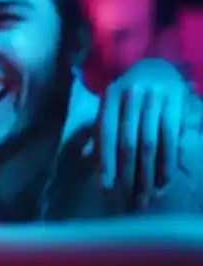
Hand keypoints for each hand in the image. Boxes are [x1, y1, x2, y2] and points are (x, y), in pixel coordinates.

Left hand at [98, 58, 197, 206]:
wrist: (160, 66)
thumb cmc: (129, 94)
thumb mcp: (111, 106)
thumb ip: (100, 131)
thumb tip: (87, 159)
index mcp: (110, 97)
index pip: (106, 134)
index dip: (106, 161)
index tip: (107, 187)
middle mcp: (131, 95)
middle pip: (129, 142)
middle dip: (129, 173)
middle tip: (132, 199)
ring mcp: (155, 98)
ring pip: (150, 143)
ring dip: (150, 173)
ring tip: (149, 195)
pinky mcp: (176, 102)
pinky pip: (171, 137)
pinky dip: (168, 161)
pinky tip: (166, 179)